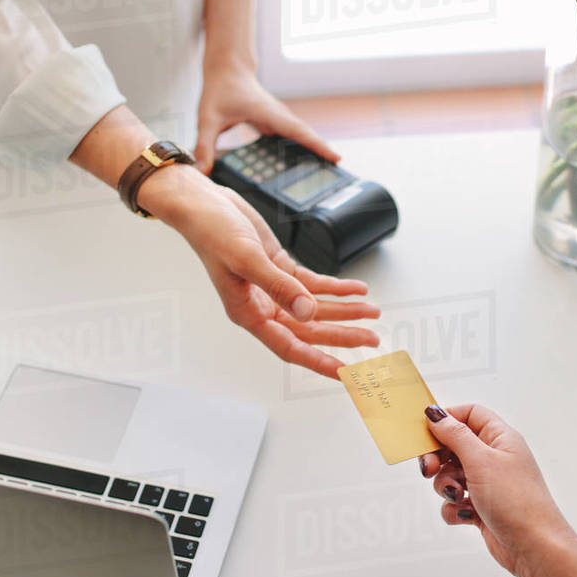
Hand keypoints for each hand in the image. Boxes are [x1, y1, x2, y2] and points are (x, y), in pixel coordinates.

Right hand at [137, 163, 379, 377]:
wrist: (204, 204)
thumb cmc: (212, 232)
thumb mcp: (247, 259)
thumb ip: (279, 286)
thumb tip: (309, 312)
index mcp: (248, 314)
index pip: (291, 348)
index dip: (320, 362)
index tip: (345, 373)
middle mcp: (262, 306)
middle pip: (310, 330)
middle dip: (342, 335)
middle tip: (372, 339)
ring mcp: (272, 288)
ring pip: (314, 309)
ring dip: (344, 311)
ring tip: (371, 312)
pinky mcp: (279, 269)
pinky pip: (312, 285)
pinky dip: (335, 288)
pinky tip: (356, 289)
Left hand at [195, 63, 338, 173]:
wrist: (227, 69)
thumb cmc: (220, 88)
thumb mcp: (208, 118)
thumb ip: (204, 145)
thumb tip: (201, 170)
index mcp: (268, 113)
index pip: (297, 131)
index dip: (317, 145)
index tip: (335, 156)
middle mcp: (278, 115)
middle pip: (305, 135)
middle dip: (322, 151)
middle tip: (337, 170)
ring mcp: (278, 118)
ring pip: (300, 135)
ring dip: (313, 150)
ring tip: (326, 170)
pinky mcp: (275, 121)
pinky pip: (291, 135)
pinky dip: (300, 147)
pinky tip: (301, 163)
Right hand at [419, 404, 574, 576]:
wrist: (534, 547)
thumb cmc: (517, 500)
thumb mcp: (481, 460)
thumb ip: (455, 434)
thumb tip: (435, 413)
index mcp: (500, 438)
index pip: (469, 415)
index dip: (447, 419)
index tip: (425, 431)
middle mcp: (494, 458)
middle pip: (454, 445)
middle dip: (438, 458)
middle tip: (428, 468)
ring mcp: (488, 483)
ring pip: (451, 474)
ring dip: (446, 486)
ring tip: (458, 496)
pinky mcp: (482, 507)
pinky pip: (455, 500)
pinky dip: (454, 507)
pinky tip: (466, 515)